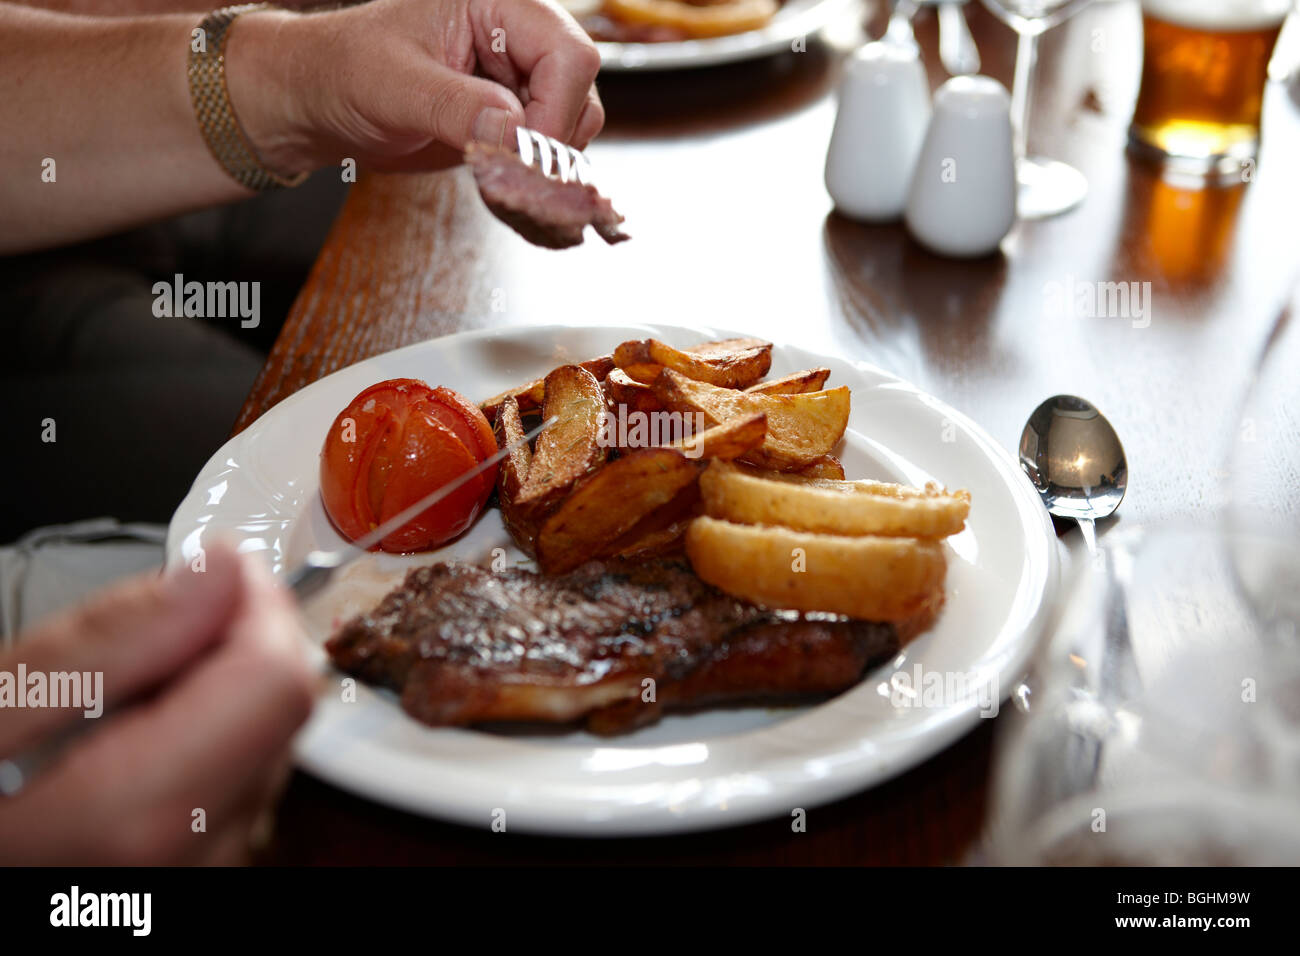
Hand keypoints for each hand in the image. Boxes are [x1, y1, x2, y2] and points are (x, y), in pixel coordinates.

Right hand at [0, 543, 315, 864]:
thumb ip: (105, 641)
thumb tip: (219, 571)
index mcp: (139, 815)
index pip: (277, 683)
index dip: (255, 606)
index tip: (213, 570)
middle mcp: (194, 863)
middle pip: (282, 714)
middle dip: (233, 647)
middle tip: (143, 634)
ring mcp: (203, 878)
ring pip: (269, 747)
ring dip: (218, 696)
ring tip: (115, 701)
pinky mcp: (200, 876)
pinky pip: (240, 788)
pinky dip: (202, 743)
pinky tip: (123, 744)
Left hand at [240, 0, 603, 174]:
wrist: (322, 101)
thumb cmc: (344, 69)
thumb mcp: (393, 84)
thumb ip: (455, 104)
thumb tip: (511, 129)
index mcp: (496, 4)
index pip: (567, 54)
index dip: (554, 110)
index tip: (519, 151)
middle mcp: (517, 38)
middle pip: (580, 92)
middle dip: (551, 141)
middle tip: (506, 171)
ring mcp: (518, 82)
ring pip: (573, 127)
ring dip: (543, 164)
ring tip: (492, 176)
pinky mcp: (511, 121)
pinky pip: (548, 152)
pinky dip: (532, 177)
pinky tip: (496, 182)